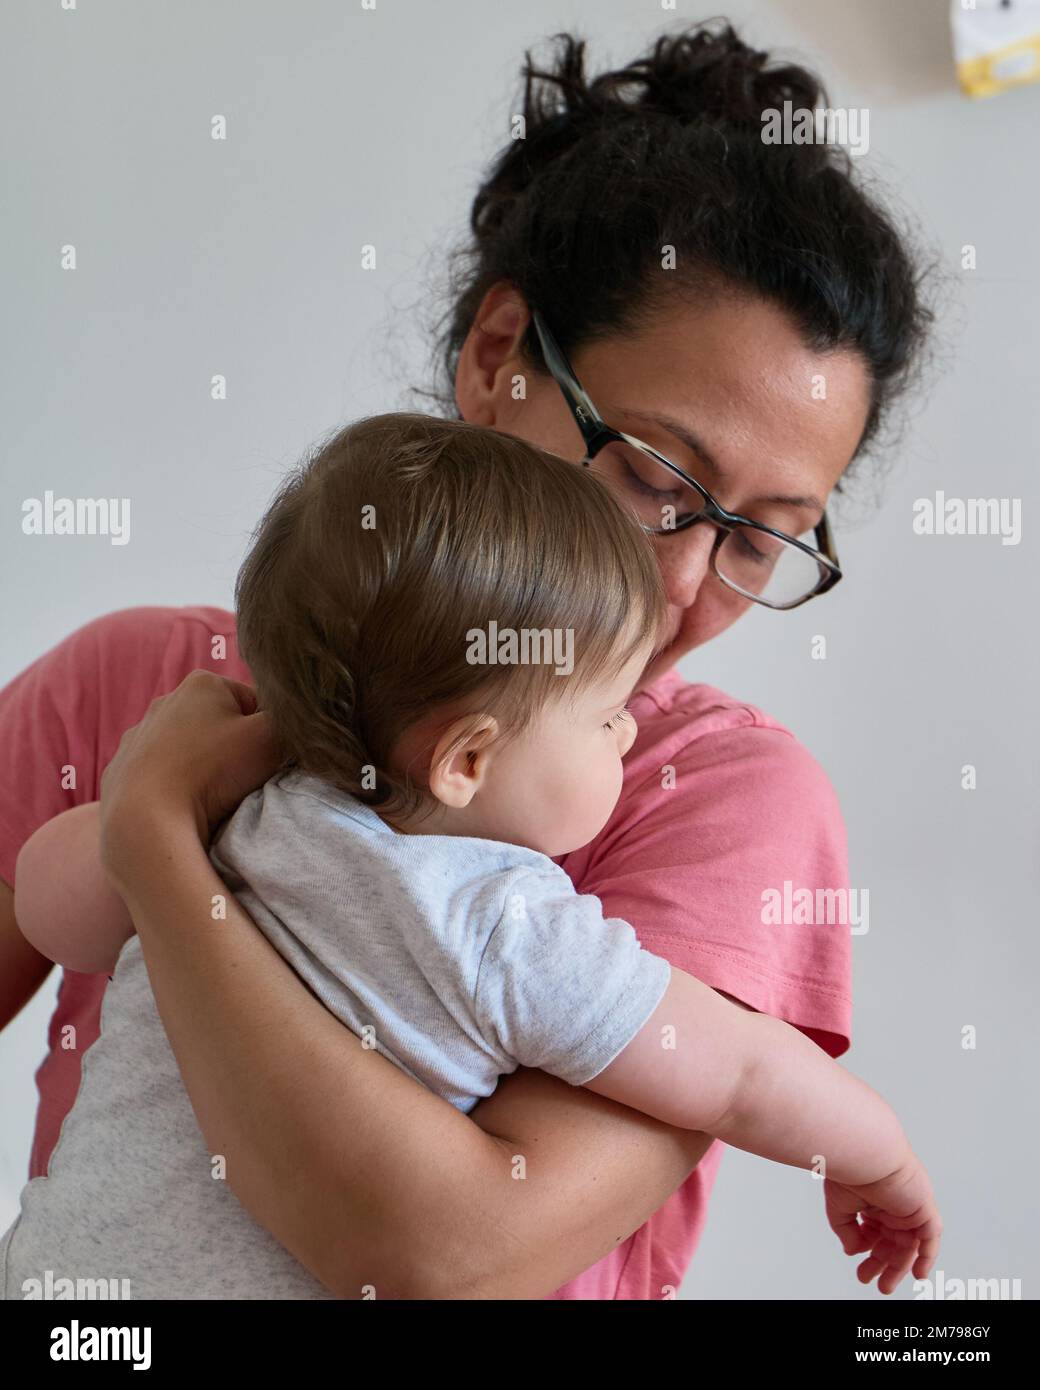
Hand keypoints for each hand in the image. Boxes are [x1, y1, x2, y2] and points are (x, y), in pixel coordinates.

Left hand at [99, 670, 279, 888]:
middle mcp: (165, 701)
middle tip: (244, 782)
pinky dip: (173, 788)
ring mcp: (136, 737)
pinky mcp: (118, 771)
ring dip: (203, 769)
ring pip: (187, 750)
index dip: (270, 734)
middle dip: (234, 750)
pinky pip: (158, 776)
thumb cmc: (214, 771)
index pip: (254, 703)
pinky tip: (182, 807)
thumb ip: (294, 722)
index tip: (269, 762)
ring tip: (213, 798)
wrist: (145, 820)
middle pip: (219, 725)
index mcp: (203, 684)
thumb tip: (297, 724)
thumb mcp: (274, 738)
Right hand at [825, 1152, 941, 1294]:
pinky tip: (918, 1274)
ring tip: (884, 1285)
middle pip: (890, 1242)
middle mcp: (894, 1205)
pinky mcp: (924, 1210)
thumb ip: (847, 1231)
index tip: (854, 1255)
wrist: (867, 1153)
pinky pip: (930, 1239)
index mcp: (874, 1200)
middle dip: (879, 1263)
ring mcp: (910, 1209)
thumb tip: (853, 1251)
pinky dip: (926, 1257)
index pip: (874, 1231)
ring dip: (897, 1267)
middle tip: (868, 1278)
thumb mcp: (840, 1207)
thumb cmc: (852, 1170)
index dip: (864, 1246)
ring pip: (908, 1245)